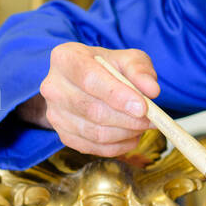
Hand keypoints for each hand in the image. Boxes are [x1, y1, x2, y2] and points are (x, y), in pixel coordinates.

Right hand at [34, 43, 160, 156]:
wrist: (87, 82)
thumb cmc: (108, 68)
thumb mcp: (127, 59)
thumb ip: (140, 70)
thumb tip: (151, 90)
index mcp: (65, 58)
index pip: (89, 79)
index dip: (117, 95)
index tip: (143, 107)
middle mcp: (53, 87)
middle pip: (93, 110)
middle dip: (128, 119)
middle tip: (152, 119)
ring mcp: (55, 113)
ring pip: (95, 132)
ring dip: (126, 133)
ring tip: (143, 125)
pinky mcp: (63, 134)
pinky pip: (93, 147)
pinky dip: (118, 146)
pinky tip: (131, 135)